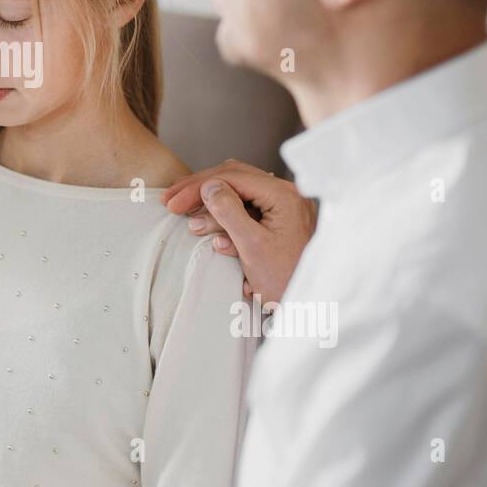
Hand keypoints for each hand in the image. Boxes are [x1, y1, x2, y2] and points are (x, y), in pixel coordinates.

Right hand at [163, 159, 316, 301]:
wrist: (313, 308)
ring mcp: (284, 207)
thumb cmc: (288, 280)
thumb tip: (209, 186)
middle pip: (234, 179)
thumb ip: (229, 212)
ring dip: (212, 206)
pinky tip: (212, 232)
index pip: (232, 177)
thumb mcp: (252, 246)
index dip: (198, 187)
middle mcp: (286, 195)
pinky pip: (248, 209)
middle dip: (201, 191)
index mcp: (283, 195)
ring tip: (191, 222)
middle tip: (173, 202)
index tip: (174, 203)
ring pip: (239, 193)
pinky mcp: (280, 222)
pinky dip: (226, 217)